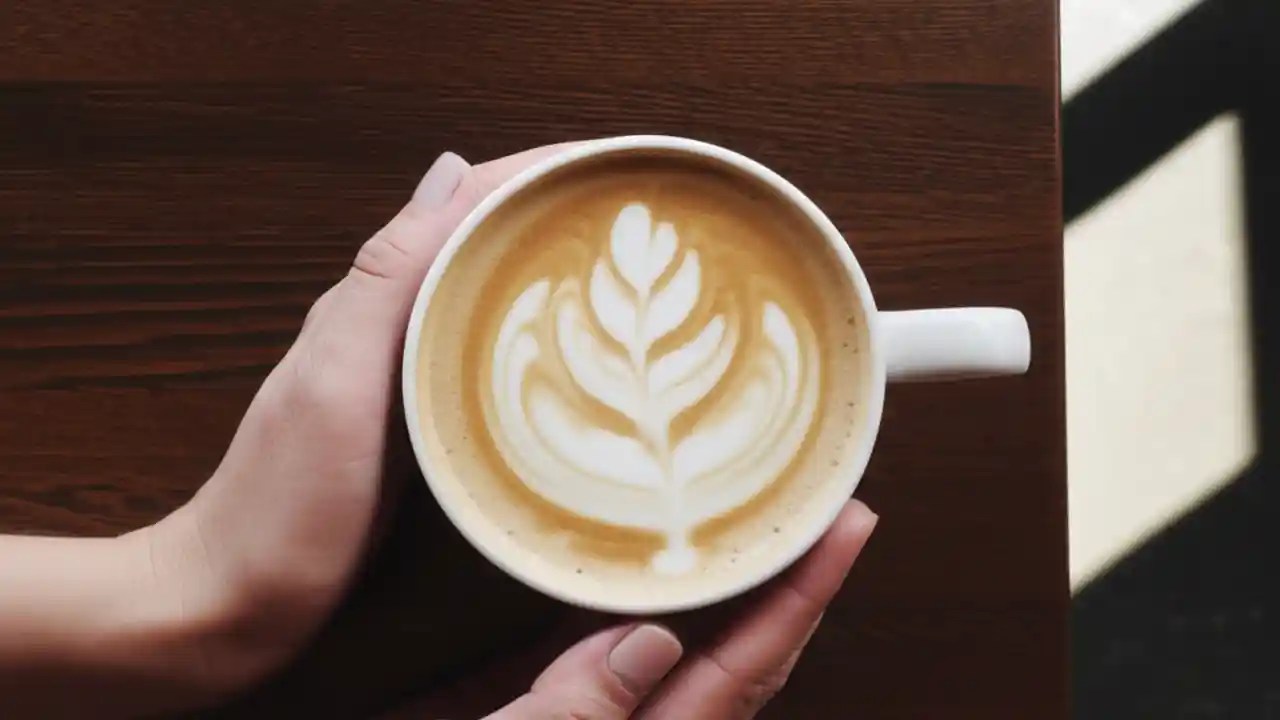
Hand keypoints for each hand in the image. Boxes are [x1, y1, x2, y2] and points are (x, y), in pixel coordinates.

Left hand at [142, 144, 581, 692]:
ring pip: (490, 296)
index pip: (469, 201)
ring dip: (554, 269)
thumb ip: (385, 277)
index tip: (622, 168)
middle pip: (487, 241)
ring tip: (633, 273)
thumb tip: (450, 167)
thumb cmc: (285, 501)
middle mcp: (391, 321)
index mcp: (374, 297)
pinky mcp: (420, 421)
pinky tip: (578, 358)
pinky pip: (487, 355)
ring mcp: (406, 372)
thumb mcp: (336, 380)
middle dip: (562, 213)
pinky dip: (535, 335)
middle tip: (648, 219)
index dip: (543, 170)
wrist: (236, 600)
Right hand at [403, 499, 875, 719]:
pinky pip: (614, 644)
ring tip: (758, 508)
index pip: (742, 673)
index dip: (802, 598)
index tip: (848, 525)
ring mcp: (594, 717)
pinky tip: (641, 550)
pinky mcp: (543, 703)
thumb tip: (652, 645)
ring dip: (726, 581)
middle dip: (784, 580)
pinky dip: (645, 594)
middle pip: (734, 657)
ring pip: (684, 647)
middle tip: (823, 499)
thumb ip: (569, 718)